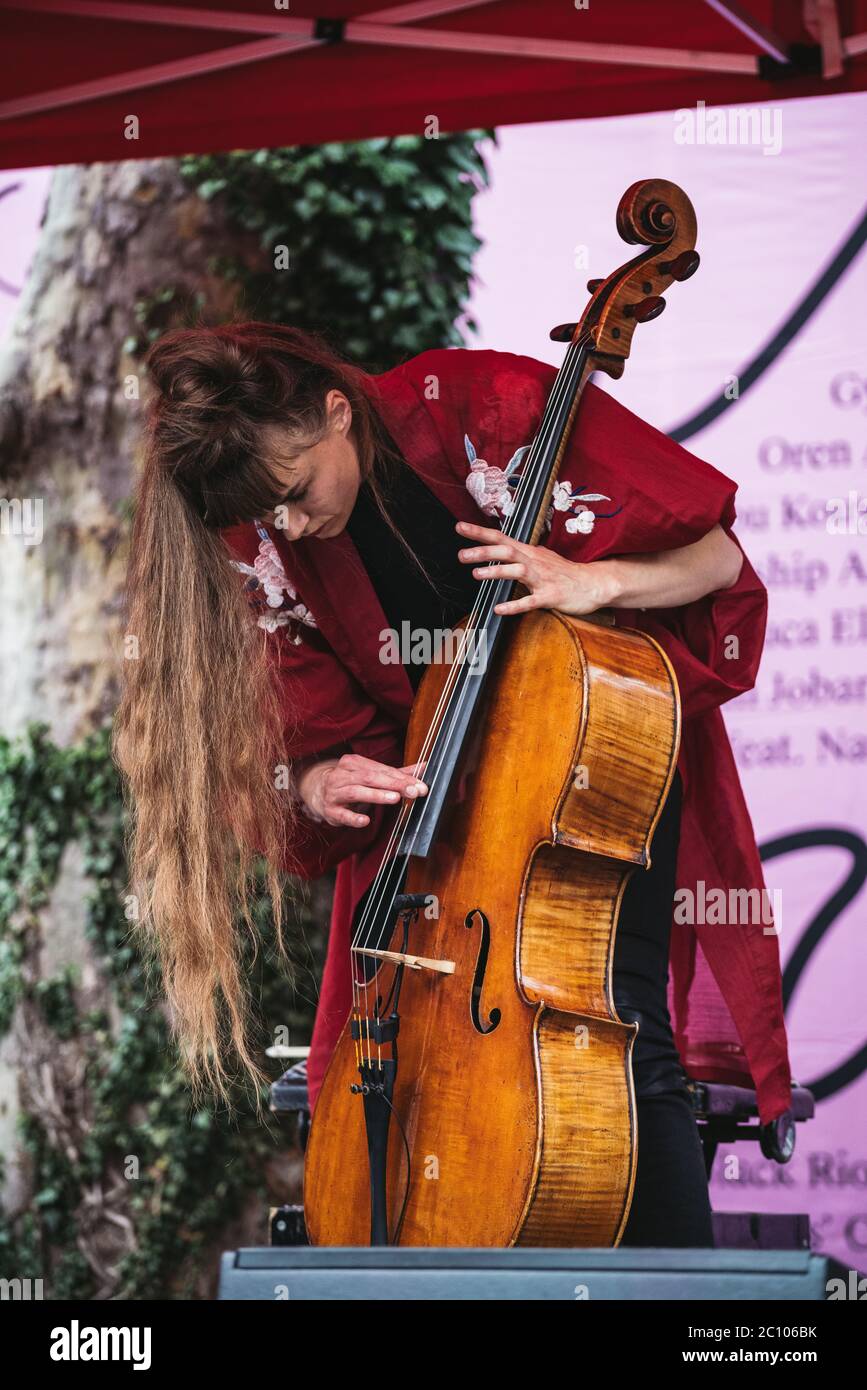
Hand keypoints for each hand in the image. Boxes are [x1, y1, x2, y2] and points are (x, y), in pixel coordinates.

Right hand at [295, 755, 428, 828]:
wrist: (317, 791)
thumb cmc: (351, 782)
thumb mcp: (372, 775)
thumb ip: (398, 773)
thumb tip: (425, 767)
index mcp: (355, 763)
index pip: (382, 770)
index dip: (402, 778)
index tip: (420, 785)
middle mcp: (343, 774)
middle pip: (370, 778)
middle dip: (394, 785)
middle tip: (414, 791)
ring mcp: (334, 792)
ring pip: (356, 792)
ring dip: (376, 795)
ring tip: (395, 799)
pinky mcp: (330, 810)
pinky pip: (342, 814)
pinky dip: (353, 817)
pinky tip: (365, 821)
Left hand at [455, 520, 616, 617]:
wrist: (594, 584)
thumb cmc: (566, 573)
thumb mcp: (542, 558)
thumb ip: (522, 555)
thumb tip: (504, 548)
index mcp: (530, 552)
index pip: (501, 538)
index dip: (480, 532)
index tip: (459, 527)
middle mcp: (534, 561)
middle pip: (506, 551)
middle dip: (483, 551)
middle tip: (461, 555)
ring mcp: (543, 578)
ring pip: (517, 572)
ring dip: (496, 572)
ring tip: (476, 574)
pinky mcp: (551, 596)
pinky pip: (530, 601)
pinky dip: (514, 605)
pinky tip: (499, 609)